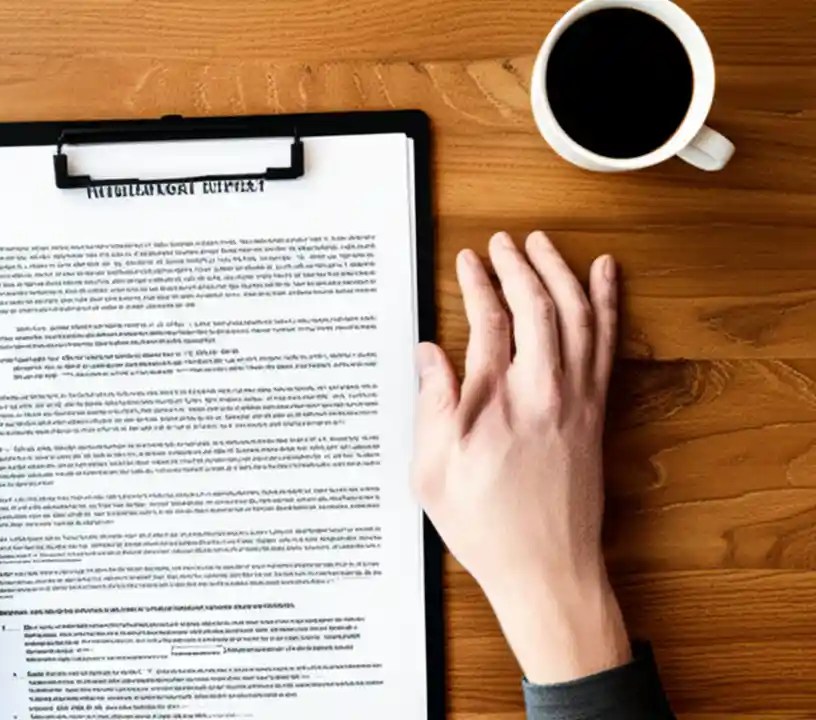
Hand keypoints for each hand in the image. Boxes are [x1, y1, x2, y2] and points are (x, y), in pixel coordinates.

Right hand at [412, 231, 629, 683]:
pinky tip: (604, 278)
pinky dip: (608, 303)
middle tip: (502, 242)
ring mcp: (578, 400)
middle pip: (539, 306)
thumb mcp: (433, 472)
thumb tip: (429, 356)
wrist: (547, 568)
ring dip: (561, 272)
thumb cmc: (487, 526)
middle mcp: (545, 392)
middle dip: (519, 265)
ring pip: (578, 315)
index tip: (468, 263)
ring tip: (544, 245)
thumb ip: (432, 406)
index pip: (490, 322)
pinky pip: (607, 343)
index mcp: (498, 405)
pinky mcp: (597, 412)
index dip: (478, 284)